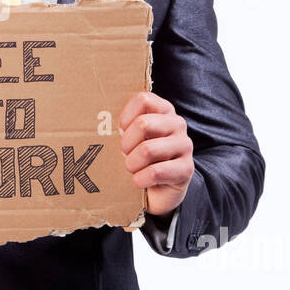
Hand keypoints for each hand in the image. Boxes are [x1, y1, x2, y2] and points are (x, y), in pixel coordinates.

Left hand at [118, 91, 193, 217]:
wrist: (158, 190)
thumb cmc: (139, 158)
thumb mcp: (130, 137)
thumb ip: (123, 125)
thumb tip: (102, 122)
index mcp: (163, 110)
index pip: (142, 100)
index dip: (125, 118)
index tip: (121, 132)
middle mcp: (177, 123)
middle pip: (143, 124)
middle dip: (126, 144)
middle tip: (124, 154)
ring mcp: (185, 145)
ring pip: (147, 149)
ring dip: (132, 163)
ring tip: (132, 168)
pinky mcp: (187, 169)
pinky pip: (156, 172)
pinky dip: (140, 179)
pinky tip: (139, 181)